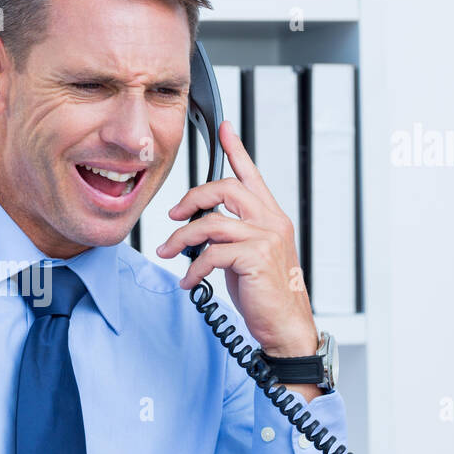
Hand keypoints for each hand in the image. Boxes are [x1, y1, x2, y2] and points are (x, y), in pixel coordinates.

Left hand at [156, 121, 317, 356]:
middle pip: (225, 188)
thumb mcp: (247, 257)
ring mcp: (265, 239)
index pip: (251, 175)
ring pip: (210, 223)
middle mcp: (271, 222)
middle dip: (192, 199)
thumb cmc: (266, 294)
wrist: (285, 326)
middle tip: (173, 217)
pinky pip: (211, 255)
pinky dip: (193, 269)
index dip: (237, 149)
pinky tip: (188, 281)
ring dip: (181, 240)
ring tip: (169, 254)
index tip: (225, 127)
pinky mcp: (255, 259)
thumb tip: (197, 229)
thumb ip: (229, 236)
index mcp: (270, 217)